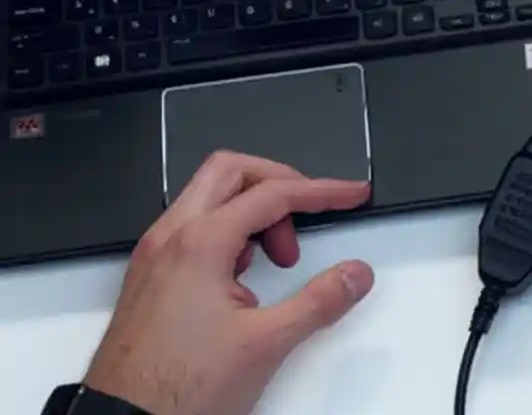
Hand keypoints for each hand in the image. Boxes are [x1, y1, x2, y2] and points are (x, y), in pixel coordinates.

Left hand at [84, 151, 373, 414]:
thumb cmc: (176, 388)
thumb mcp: (266, 343)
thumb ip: (319, 301)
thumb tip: (354, 274)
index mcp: (199, 243)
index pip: (272, 193)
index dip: (322, 191)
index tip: (350, 195)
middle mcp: (169, 239)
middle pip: (232, 172)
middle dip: (279, 184)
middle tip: (311, 211)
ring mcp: (154, 256)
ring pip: (209, 198)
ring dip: (252, 212)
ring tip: (279, 258)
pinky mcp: (149, 276)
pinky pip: (192, 229)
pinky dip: (227, 235)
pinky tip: (244, 277)